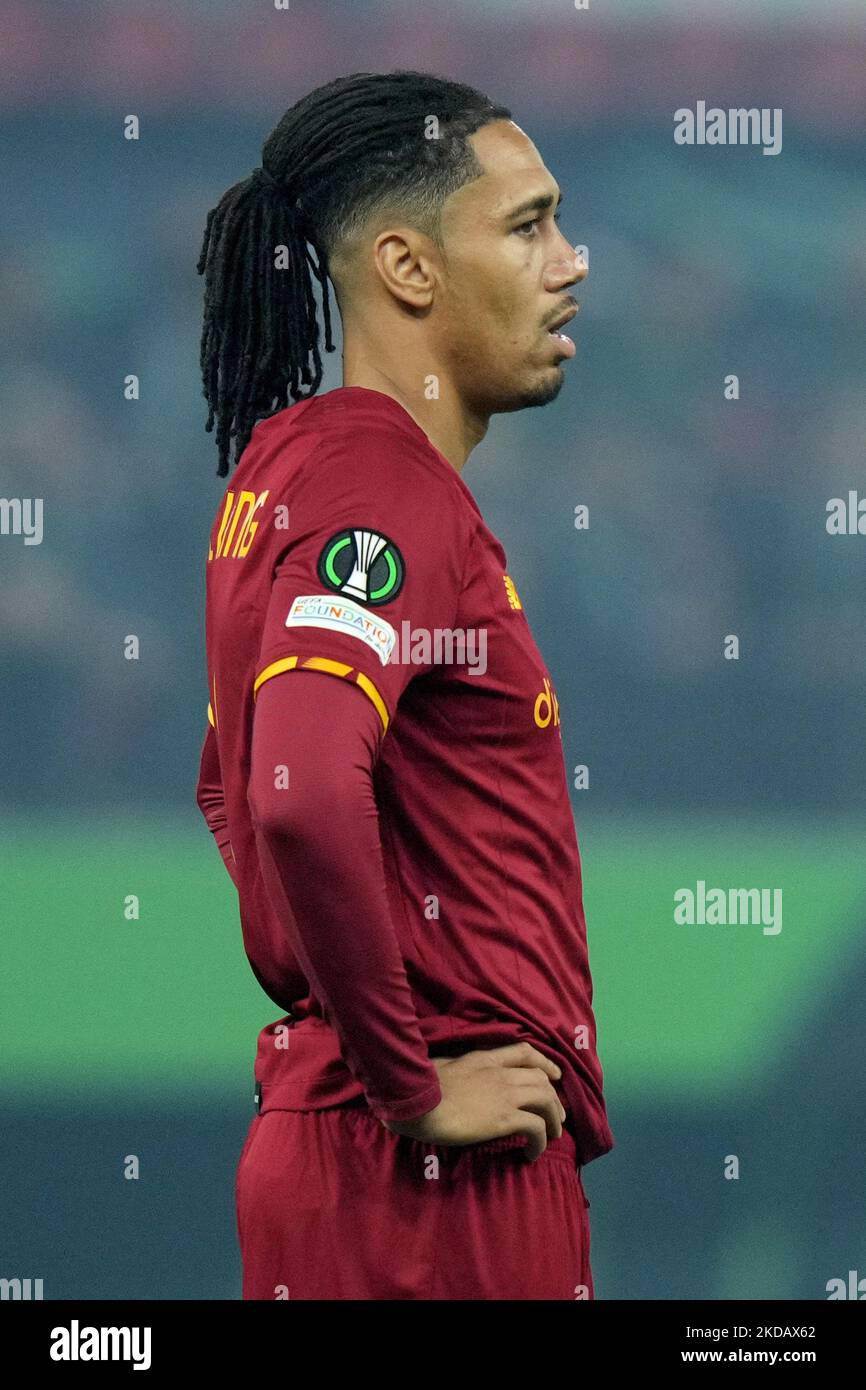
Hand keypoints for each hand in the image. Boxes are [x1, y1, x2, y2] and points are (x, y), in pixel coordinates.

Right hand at [383, 1042, 566, 1160]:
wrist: (419, 1103)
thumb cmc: (422, 1086)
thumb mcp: (442, 1066)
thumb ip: (455, 1067)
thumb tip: (451, 1071)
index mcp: (485, 1059)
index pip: (524, 1052)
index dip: (545, 1063)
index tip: (555, 1075)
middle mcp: (501, 1073)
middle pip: (541, 1079)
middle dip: (554, 1099)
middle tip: (556, 1117)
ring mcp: (505, 1094)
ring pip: (546, 1101)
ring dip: (553, 1120)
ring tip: (552, 1136)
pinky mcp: (505, 1118)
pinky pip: (536, 1127)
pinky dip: (541, 1141)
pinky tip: (533, 1153)